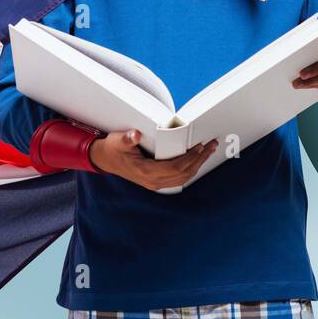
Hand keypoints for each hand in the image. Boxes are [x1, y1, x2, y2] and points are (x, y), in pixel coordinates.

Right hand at [89, 129, 218, 191]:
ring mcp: (155, 183)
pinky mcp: (157, 181)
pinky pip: (179, 179)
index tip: (200, 147)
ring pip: (183, 178)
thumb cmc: (113, 149)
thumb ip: (127, 139)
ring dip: (198, 165)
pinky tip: (197, 159)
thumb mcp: (118, 141)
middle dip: (199, 160)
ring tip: (209, 151)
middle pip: (183, 174)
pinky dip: (190, 169)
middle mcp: (152, 181)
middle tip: (211, 145)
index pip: (174, 168)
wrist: (105, 160)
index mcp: (145, 172)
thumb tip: (135, 135)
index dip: (189, 158)